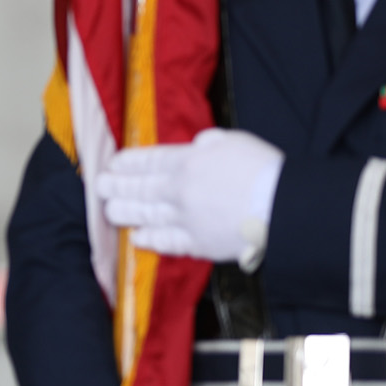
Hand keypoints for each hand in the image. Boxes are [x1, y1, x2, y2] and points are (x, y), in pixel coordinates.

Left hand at [99, 128, 284, 265]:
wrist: (284, 207)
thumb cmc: (265, 170)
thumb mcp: (235, 141)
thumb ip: (210, 144)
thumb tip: (198, 145)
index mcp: (189, 161)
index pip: (149, 160)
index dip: (128, 163)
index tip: (113, 164)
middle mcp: (180, 189)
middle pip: (141, 188)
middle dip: (117, 187)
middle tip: (100, 187)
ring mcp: (186, 218)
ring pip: (146, 215)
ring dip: (125, 213)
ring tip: (110, 211)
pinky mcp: (198, 243)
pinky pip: (166, 241)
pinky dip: (149, 239)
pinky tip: (137, 237)